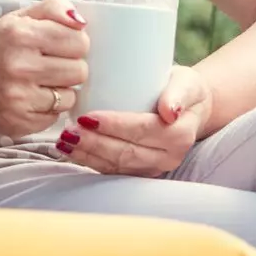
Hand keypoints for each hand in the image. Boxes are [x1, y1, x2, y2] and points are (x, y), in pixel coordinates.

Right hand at [0, 0, 89, 137]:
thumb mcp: (18, 17)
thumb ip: (53, 9)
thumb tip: (81, 22)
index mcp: (22, 34)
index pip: (79, 41)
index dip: (75, 44)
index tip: (62, 46)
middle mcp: (20, 66)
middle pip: (79, 71)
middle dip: (70, 67)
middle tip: (51, 65)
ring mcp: (19, 98)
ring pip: (70, 97)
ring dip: (60, 90)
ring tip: (40, 82)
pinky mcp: (17, 123)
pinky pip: (54, 117)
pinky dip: (46, 109)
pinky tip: (30, 98)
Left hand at [59, 66, 210, 176]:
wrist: (190, 109)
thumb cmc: (184, 90)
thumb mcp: (187, 83)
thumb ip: (179, 93)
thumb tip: (170, 111)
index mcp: (179, 135)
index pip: (141, 131)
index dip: (114, 126)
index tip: (87, 116)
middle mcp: (168, 157)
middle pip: (126, 152)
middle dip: (94, 144)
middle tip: (68, 131)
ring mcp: (153, 168)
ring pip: (116, 166)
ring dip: (88, 155)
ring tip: (64, 142)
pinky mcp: (140, 172)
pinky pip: (113, 171)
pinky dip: (90, 162)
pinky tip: (71, 152)